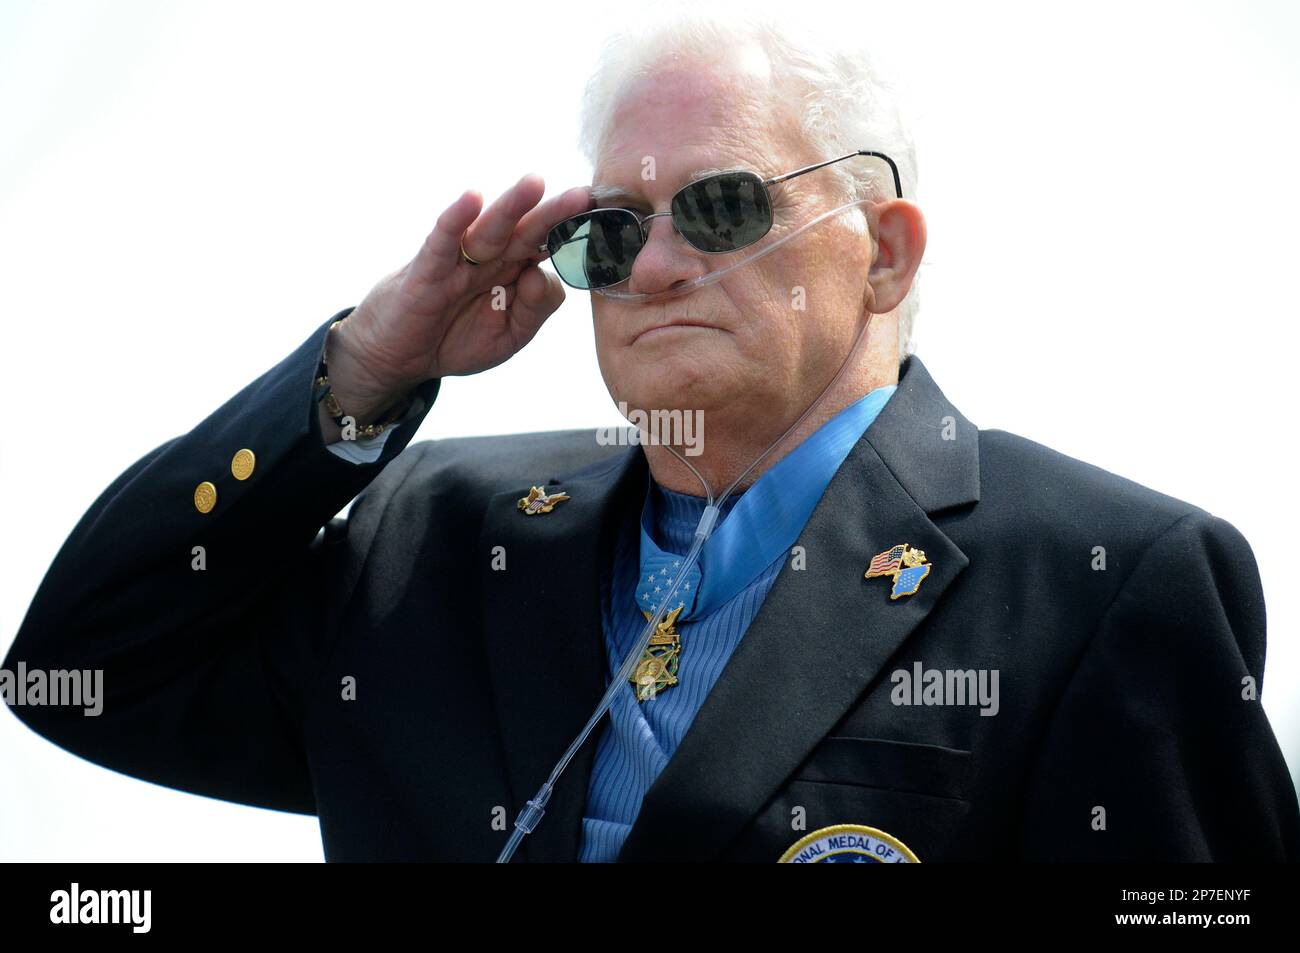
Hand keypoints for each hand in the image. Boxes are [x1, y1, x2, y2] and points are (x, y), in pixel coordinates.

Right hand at [323, 173, 591, 421]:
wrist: (400, 357)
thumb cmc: (456, 338)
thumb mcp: (511, 335)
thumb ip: (535, 309)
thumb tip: (545, 274)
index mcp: (514, 270)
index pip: (550, 248)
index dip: (575, 237)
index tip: (609, 225)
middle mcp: (490, 258)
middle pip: (526, 232)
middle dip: (554, 214)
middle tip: (584, 193)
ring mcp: (458, 261)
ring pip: (489, 229)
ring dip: (511, 206)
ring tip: (535, 182)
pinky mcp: (427, 271)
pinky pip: (441, 242)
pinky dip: (454, 220)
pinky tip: (470, 199)